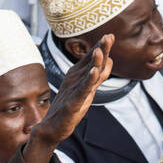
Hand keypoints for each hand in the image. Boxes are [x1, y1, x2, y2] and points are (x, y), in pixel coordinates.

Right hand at [26, 34, 114, 162]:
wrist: (51, 127)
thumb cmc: (70, 107)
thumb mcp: (86, 90)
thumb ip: (98, 75)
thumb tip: (110, 59)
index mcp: (77, 74)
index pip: (91, 58)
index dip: (101, 47)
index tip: (110, 35)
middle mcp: (74, 79)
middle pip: (90, 63)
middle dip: (100, 49)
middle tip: (109, 36)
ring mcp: (73, 90)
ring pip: (87, 74)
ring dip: (94, 62)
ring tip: (101, 50)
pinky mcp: (72, 103)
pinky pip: (82, 90)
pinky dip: (88, 81)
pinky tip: (94, 72)